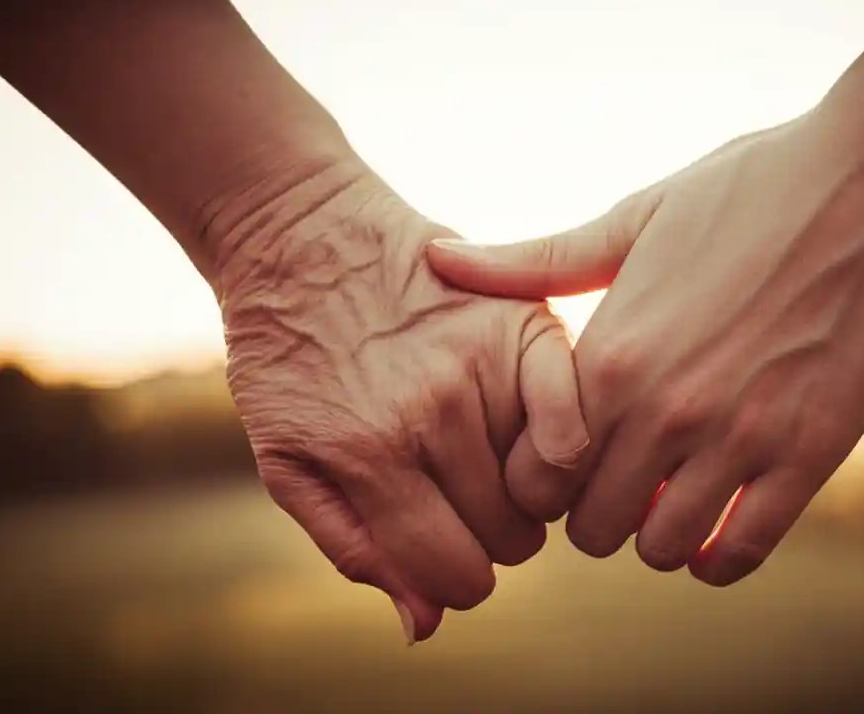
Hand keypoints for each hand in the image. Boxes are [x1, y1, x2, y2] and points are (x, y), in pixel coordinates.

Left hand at [214, 158, 586, 641]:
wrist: (298, 237)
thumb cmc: (287, 360)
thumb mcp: (286, 463)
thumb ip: (353, 548)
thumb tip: (426, 626)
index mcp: (368, 456)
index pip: (457, 574)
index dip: (457, 580)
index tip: (448, 550)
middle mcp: (433, 413)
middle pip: (512, 537)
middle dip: (490, 532)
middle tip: (463, 493)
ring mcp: (483, 364)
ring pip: (547, 485)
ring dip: (524, 485)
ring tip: (489, 452)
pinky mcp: (522, 323)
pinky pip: (578, 415)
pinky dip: (567, 437)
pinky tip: (533, 429)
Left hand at [428, 116, 863, 585]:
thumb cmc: (749, 188)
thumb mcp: (633, 217)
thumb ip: (535, 261)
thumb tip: (439, 262)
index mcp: (610, 357)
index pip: (534, 480)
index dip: (545, 480)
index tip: (569, 458)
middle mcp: (664, 412)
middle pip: (590, 529)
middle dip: (597, 512)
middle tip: (621, 479)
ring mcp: (738, 441)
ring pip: (662, 550)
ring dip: (660, 533)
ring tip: (674, 492)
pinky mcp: (809, 457)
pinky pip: (742, 554)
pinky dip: (723, 554)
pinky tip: (725, 518)